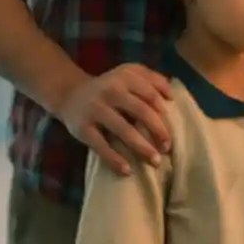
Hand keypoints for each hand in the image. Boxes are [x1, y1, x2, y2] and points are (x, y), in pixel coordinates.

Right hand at [56, 63, 173, 175]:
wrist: (70, 93)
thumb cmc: (109, 86)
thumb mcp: (128, 73)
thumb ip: (151, 78)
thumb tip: (171, 95)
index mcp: (125, 77)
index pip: (150, 94)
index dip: (163, 111)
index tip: (174, 127)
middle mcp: (110, 91)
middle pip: (141, 111)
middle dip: (158, 131)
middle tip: (168, 148)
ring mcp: (95, 109)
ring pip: (123, 130)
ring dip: (142, 148)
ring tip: (155, 161)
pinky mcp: (82, 128)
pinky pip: (101, 146)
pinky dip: (115, 160)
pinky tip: (127, 171)